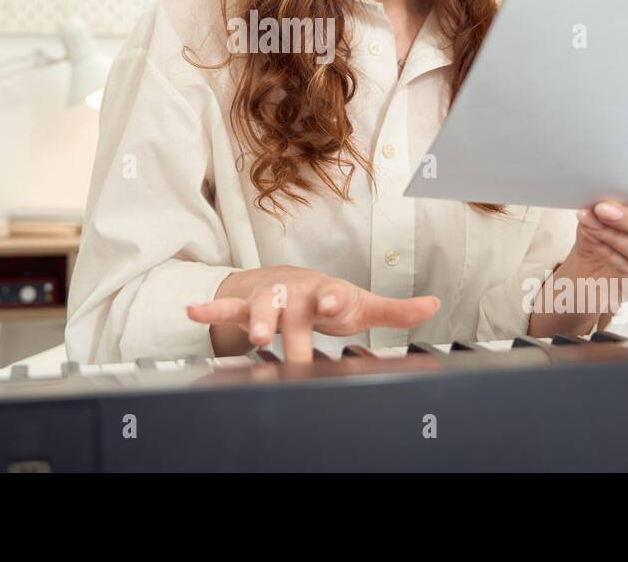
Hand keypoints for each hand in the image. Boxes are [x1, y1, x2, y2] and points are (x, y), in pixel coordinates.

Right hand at [186, 265, 440, 362]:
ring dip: (256, 318)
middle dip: (290, 327)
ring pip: (260, 306)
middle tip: (286, 345)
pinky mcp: (245, 307)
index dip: (331, 297)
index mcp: (325, 293)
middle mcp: (296, 293)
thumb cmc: (325, 298)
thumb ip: (396, 311)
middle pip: (293, 310)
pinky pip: (226, 308)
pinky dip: (210, 310)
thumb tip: (434, 305)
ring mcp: (269, 298)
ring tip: (255, 335)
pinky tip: (193, 312)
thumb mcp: (360, 305)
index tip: (332, 301)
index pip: (330, 294)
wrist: (286, 282)